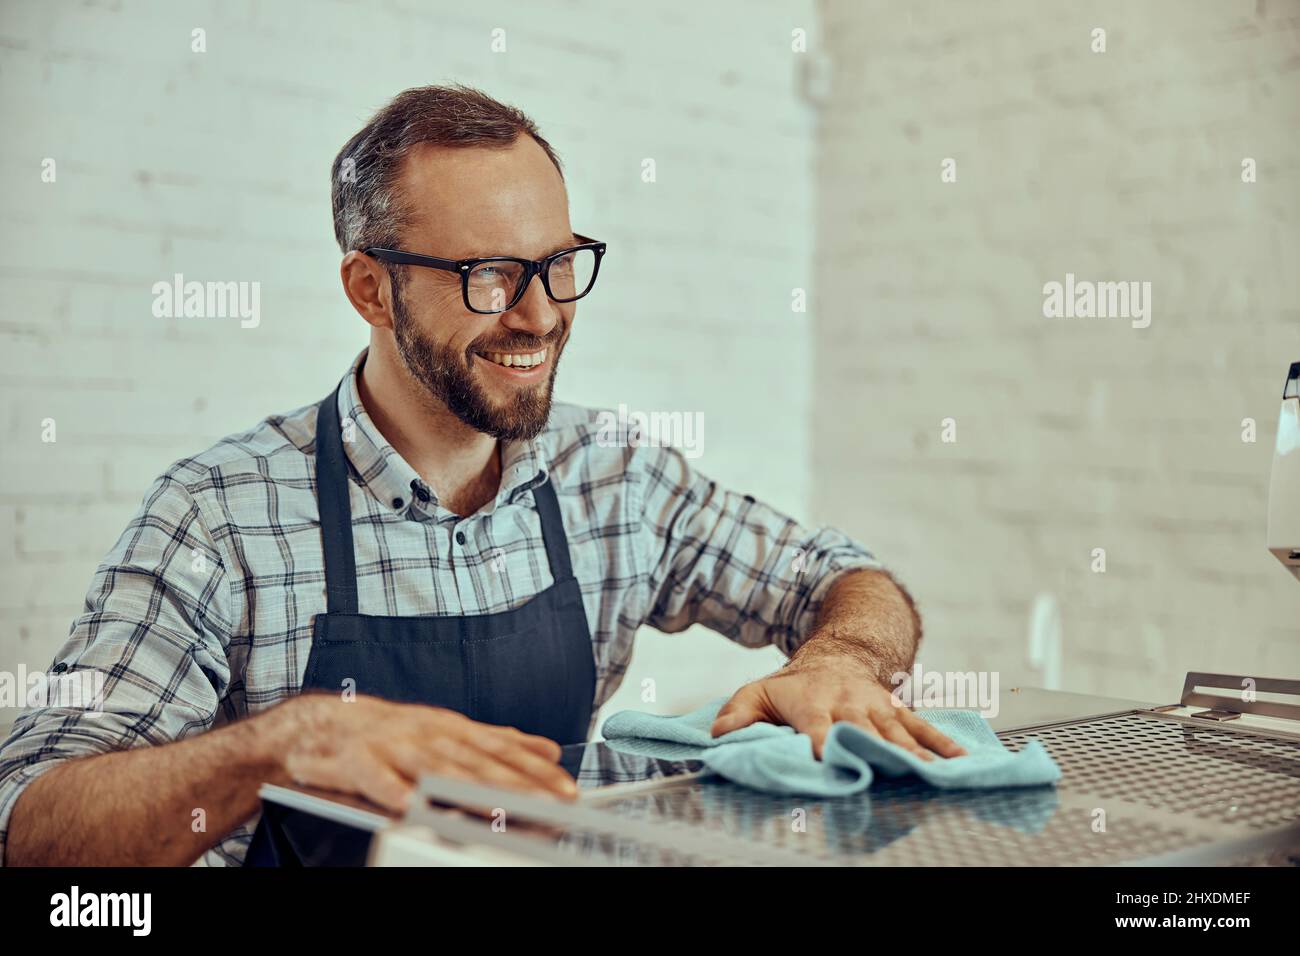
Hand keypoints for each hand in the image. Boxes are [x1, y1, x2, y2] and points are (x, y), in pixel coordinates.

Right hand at [266, 693, 578, 812]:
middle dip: (517, 784)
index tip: (566, 791)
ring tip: (498, 808)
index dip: (536, 771)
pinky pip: (374, 777)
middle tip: (549, 803)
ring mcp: (393, 746)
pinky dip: (389, 789)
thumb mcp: (451, 732)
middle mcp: (429, 735)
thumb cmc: (394, 734)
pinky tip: (405, 804)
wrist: (324, 726)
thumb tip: (548, 751)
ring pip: (435, 768)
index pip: (503, 751)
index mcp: (453, 730)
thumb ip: (499, 743)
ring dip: (468, 787)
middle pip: (478, 762)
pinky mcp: (355, 761)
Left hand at [710, 657, 967, 760]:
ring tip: (930, 773)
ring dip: (913, 752)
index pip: (817, 724)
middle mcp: (849, 703)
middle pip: (862, 729)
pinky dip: (942, 744)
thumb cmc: (792, 686)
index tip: (827, 757)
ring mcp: (877, 707)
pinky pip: (922, 728)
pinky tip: (960, 763)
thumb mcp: (759, 692)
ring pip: (896, 731)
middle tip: (888, 773)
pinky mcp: (897, 712)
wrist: (836, 656)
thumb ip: (738, 712)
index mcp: (813, 701)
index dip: (822, 740)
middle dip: (873, 751)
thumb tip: (718, 734)